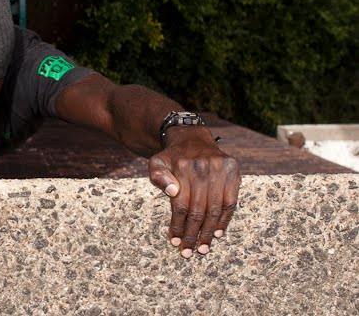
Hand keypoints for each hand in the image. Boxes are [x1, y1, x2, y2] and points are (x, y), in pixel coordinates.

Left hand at [148, 126, 240, 257]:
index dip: (178, 225)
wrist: (192, 139)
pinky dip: (225, 220)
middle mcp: (202, 167)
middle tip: (188, 251)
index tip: (175, 242)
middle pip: (198, 209)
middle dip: (192, 234)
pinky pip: (231, 202)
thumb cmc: (172, 158)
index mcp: (181, 166)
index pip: (180, 204)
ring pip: (215, 208)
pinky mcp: (233, 170)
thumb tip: (172, 192)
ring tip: (202, 248)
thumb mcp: (156, 163)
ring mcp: (220, 168)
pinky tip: (217, 233)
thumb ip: (158, 177)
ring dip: (209, 232)